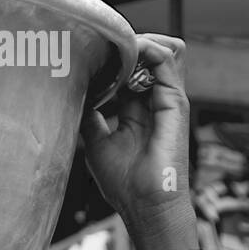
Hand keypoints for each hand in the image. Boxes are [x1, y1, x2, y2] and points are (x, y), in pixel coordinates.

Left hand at [81, 34, 196, 249]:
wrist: (146, 206)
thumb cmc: (124, 184)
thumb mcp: (96, 144)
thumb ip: (90, 118)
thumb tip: (72, 97)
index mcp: (136, 110)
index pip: (128, 71)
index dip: (111, 60)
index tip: (86, 58)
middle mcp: (153, 102)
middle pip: (145, 56)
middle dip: (123, 47)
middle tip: (98, 49)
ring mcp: (166, 99)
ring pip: (162, 50)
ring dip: (138, 43)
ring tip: (114, 49)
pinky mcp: (176, 101)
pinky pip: (169, 59)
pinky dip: (148, 48)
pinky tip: (126, 54)